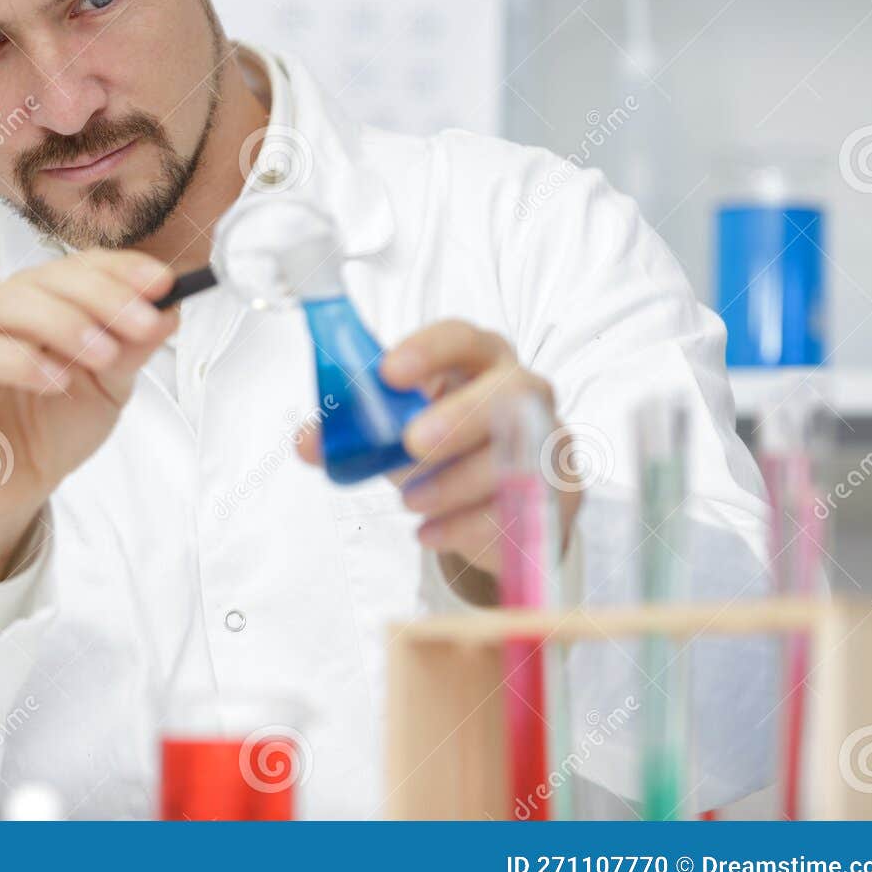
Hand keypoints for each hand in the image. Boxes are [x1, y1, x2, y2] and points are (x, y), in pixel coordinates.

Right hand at [0, 249, 177, 583]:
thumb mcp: (108, 386)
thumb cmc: (52, 430)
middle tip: (143, 323)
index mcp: (41, 300)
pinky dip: (21, 361)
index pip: (79, 267)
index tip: (165, 283)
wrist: (9, 491)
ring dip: (64, 323)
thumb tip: (171, 309)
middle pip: (47, 278)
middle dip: (103, 296)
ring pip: (8, 303)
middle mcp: (1, 307)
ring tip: (104, 355)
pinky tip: (57, 381)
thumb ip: (133, 347)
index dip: (121, 269)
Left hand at [298, 319, 579, 597]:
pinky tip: (433, 533)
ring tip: (412, 503)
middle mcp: (522, 392)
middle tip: (412, 443)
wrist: (488, 510)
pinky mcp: (561, 492)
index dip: (430, 349)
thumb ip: (348, 434)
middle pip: (507, 390)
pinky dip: (471, 525)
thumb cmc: (441, 451)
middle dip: (459, 416)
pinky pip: (525, 508)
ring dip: (457, 481)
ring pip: (518, 453)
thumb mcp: (391, 437)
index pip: (462, 338)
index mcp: (476, 362)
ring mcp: (549, 440)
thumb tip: (309, 441)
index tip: (389, 372)